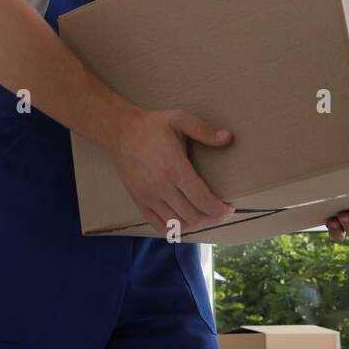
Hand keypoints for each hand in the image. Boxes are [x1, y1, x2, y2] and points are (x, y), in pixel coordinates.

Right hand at [106, 109, 234, 235]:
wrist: (120, 131)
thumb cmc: (152, 125)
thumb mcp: (180, 119)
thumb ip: (204, 130)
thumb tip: (228, 137)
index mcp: (175, 169)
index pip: (202, 200)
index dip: (219, 210)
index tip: (228, 208)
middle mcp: (161, 187)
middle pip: (193, 216)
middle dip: (211, 218)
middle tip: (220, 211)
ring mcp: (149, 197)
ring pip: (177, 224)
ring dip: (195, 225)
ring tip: (205, 216)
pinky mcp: (139, 201)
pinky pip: (158, 225)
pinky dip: (174, 228)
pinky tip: (184, 220)